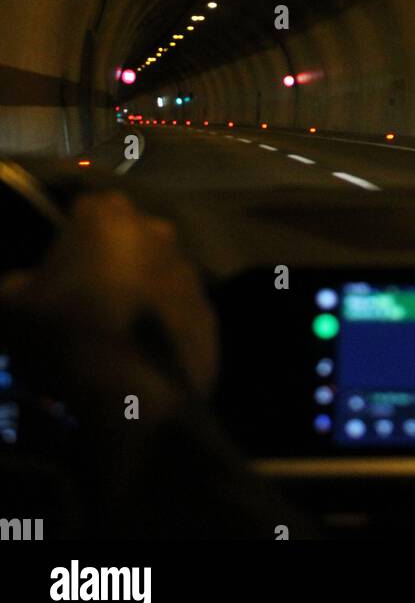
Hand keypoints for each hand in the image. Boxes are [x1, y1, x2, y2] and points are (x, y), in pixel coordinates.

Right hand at [0, 190, 217, 419]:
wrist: (136, 391)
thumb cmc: (68, 334)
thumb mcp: (12, 309)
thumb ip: (14, 286)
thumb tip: (22, 286)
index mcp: (105, 214)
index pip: (80, 211)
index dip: (64, 242)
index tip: (55, 275)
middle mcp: (154, 228)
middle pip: (123, 238)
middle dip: (106, 261)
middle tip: (84, 302)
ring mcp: (187, 267)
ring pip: (153, 270)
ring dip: (136, 289)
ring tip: (113, 331)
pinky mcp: (207, 306)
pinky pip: (176, 307)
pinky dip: (161, 321)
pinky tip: (141, 351)